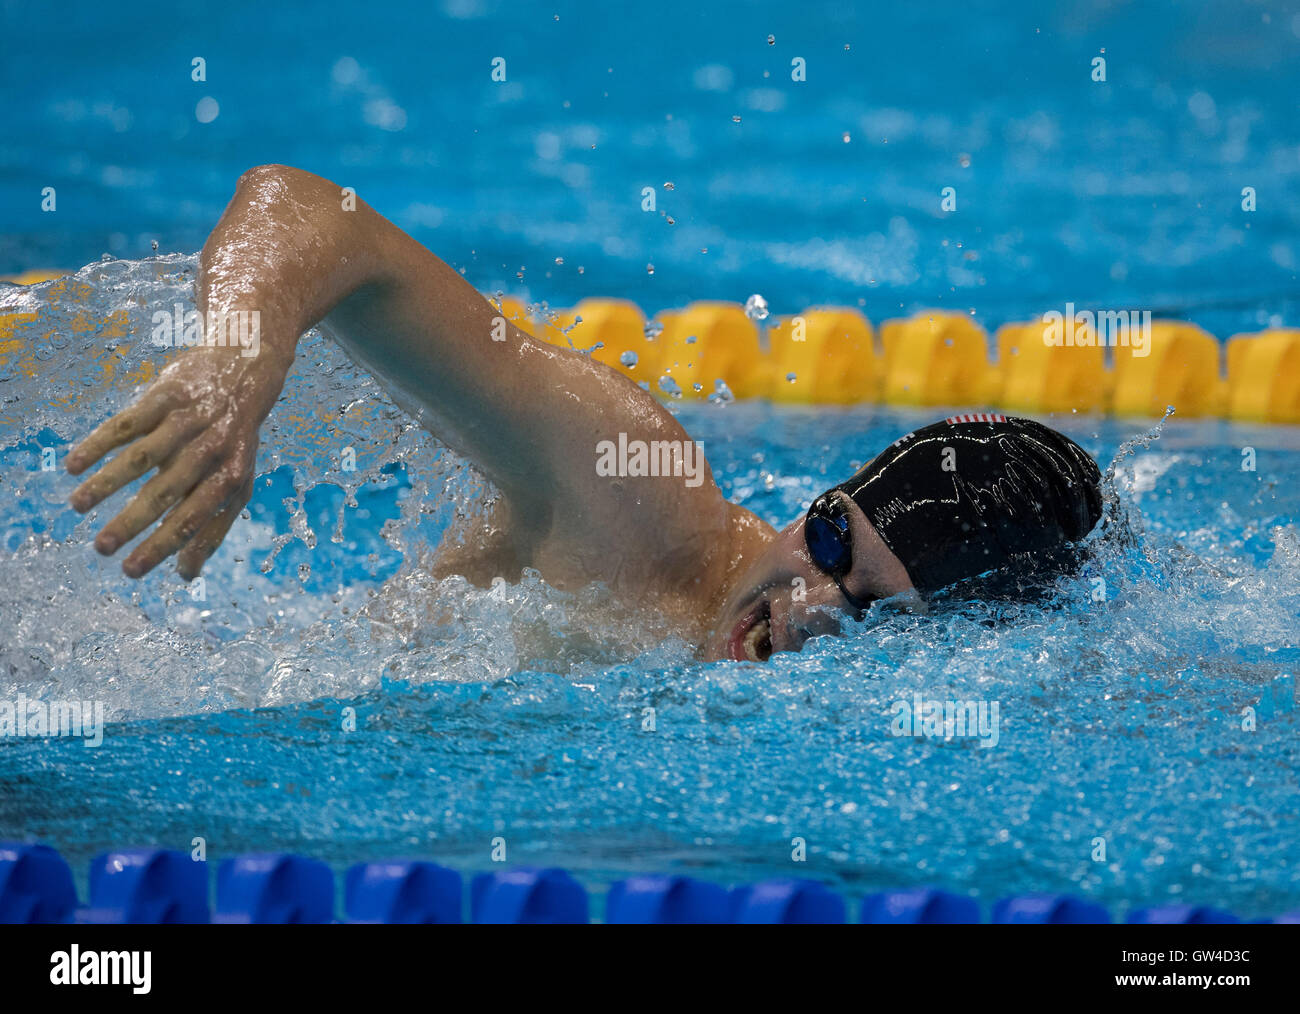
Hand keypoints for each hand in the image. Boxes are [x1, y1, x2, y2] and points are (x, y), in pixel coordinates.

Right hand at [66, 344, 288, 579]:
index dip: (162, 545)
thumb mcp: (238, 482)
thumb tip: (187, 575)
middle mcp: (209, 449)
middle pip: (165, 492)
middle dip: (132, 523)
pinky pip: (127, 422)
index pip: (193, 518)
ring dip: (107, 483)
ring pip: (141, 457)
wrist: (245, 370)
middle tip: (101, 548)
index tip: (131, 571)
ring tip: (77, 507)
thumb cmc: (237, 440)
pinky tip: (73, 465)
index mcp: (229, 476)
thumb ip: (214, 527)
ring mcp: (186, 421)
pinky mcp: (165, 395)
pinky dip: (98, 444)